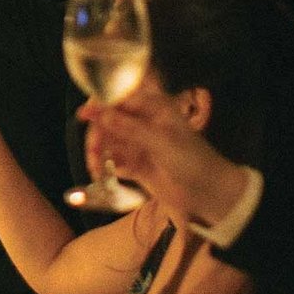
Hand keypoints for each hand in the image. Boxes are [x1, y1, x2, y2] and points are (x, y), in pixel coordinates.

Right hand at [78, 88, 250, 228]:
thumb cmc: (192, 161)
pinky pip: (113, 161)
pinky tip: (103, 176)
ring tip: (96, 170)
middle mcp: (143, 122)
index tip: (83, 116)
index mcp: (153, 108)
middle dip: (98, 136)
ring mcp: (138, 144)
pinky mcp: (136, 164)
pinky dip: (105, 167)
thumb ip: (127, 126)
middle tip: (94, 154)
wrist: (210, 194)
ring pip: (108, 142)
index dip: (99, 106)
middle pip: (108, 122)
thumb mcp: (159, 141)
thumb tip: (96, 111)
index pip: (118, 99)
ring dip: (98, 154)